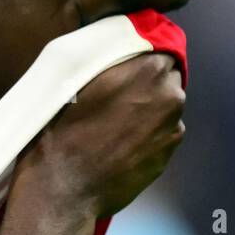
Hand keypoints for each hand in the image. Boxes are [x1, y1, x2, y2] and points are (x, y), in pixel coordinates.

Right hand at [17, 53, 185, 217]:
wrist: (63, 187)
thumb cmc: (60, 130)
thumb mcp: (77, 78)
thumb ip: (110, 60)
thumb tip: (123, 54)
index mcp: (148, 67)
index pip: (162, 47)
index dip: (144, 56)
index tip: (129, 67)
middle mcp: (170, 93)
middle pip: (167, 77)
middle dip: (148, 83)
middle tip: (118, 97)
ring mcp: (173, 125)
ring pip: (166, 107)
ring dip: (149, 110)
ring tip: (117, 126)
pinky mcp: (169, 153)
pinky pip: (163, 133)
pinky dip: (149, 135)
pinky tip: (122, 145)